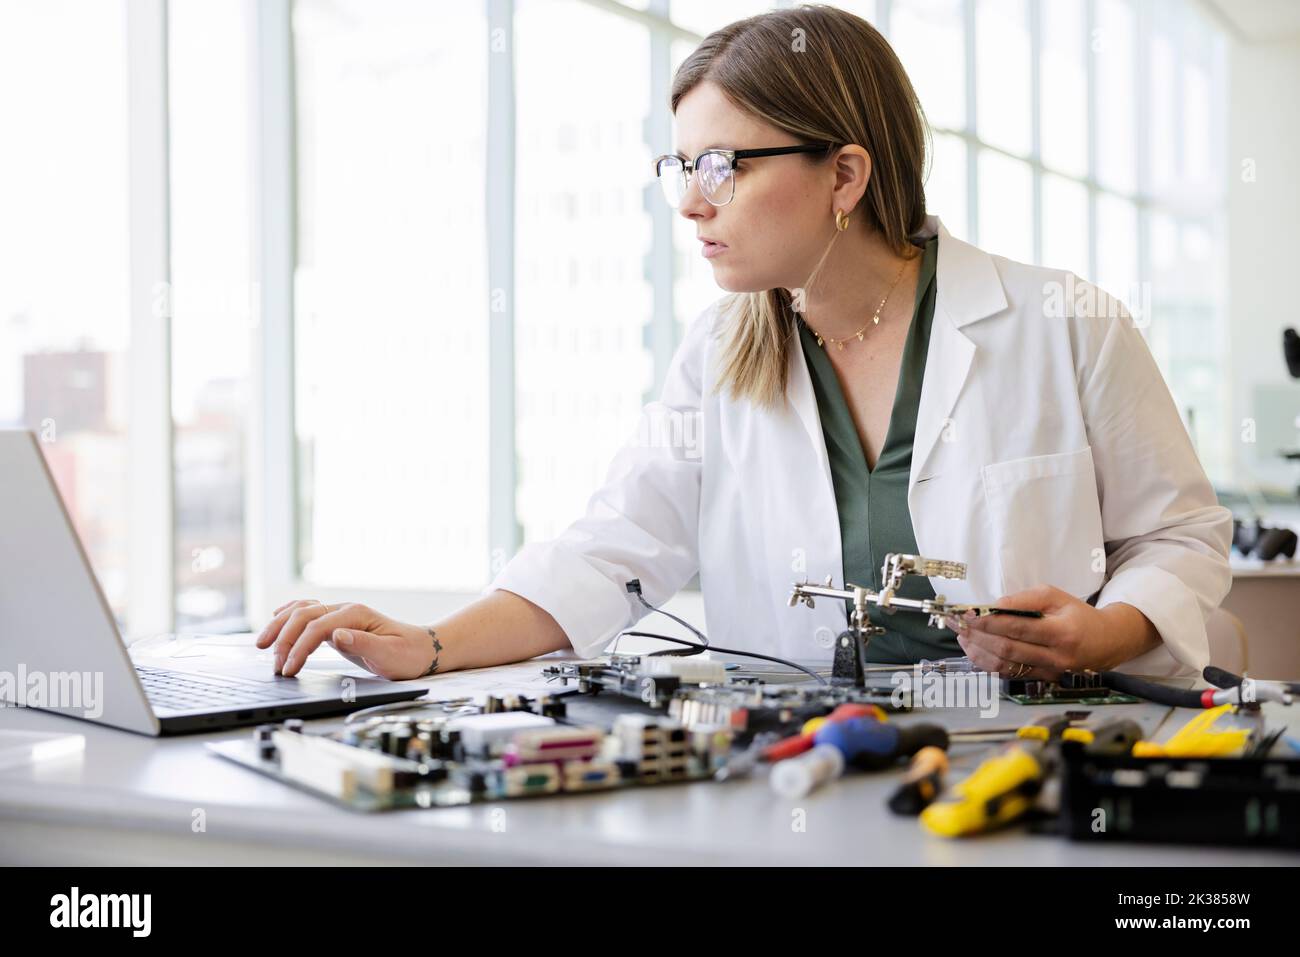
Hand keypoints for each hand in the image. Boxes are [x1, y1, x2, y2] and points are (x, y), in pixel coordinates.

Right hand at [255, 600, 442, 679]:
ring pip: (300, 611)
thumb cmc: (408, 654)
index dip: (299, 648)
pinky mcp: (336, 623)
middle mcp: (345, 610)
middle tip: (275, 666)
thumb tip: (336, 635)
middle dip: (283, 639)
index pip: (316, 627)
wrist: (422, 649)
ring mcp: (339, 614)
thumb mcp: (390, 655)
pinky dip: (287, 616)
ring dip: (279, 627)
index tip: (289, 670)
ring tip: (262, 646)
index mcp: (356, 615)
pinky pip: (306, 613)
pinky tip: (275, 621)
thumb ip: (363, 644)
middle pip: (302, 615)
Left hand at [941, 585, 1152, 679]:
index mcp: (1061, 633)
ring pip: (1005, 665)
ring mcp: (1048, 672)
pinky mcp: (1042, 680)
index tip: (966, 612)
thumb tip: (993, 606)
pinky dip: (987, 662)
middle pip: (1007, 648)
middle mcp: (1055, 657)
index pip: (1017, 628)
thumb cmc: (1077, 614)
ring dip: (977, 650)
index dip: (988, 621)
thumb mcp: (1055, 597)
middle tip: (955, 622)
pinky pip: (1009, 673)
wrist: (1106, 642)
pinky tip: (973, 649)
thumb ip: (1024, 600)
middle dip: (976, 635)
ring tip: (960, 634)